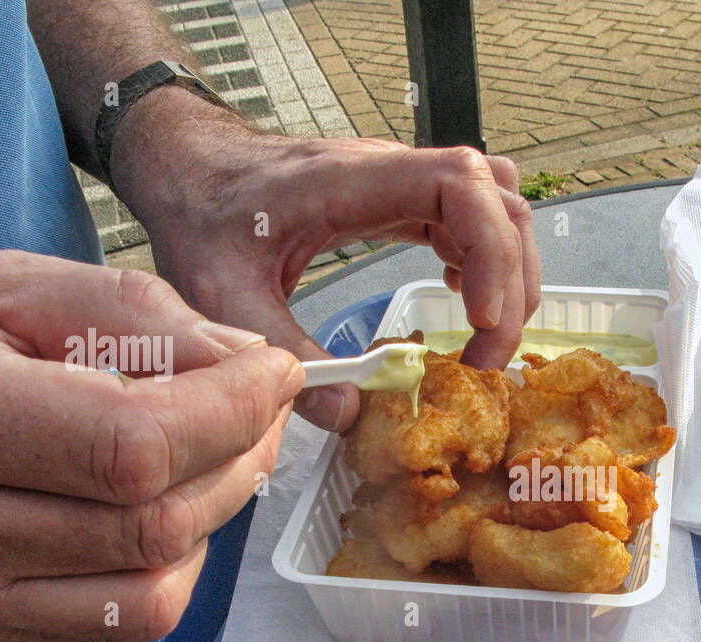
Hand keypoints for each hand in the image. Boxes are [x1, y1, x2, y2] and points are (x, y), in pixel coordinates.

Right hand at [0, 250, 302, 641]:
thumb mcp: (2, 289)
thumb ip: (129, 313)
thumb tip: (240, 359)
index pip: (133, 445)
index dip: (228, 411)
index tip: (272, 373)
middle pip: (156, 520)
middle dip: (240, 457)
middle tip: (258, 410)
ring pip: (154, 586)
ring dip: (212, 517)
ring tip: (212, 457)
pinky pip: (120, 623)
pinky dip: (170, 568)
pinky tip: (159, 513)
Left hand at [112, 96, 539, 432]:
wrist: (188, 169)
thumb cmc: (202, 217)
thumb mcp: (223, 292)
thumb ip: (281, 350)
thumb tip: (348, 414)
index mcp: (352, 180)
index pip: (461, 186)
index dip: (490, 251)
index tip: (482, 321)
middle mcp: (391, 172)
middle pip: (498, 203)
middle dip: (512, 282)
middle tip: (485, 358)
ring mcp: (403, 184)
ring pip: (497, 209)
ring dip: (510, 274)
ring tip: (484, 339)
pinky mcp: (404, 201)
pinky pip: (472, 220)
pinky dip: (488, 264)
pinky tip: (467, 304)